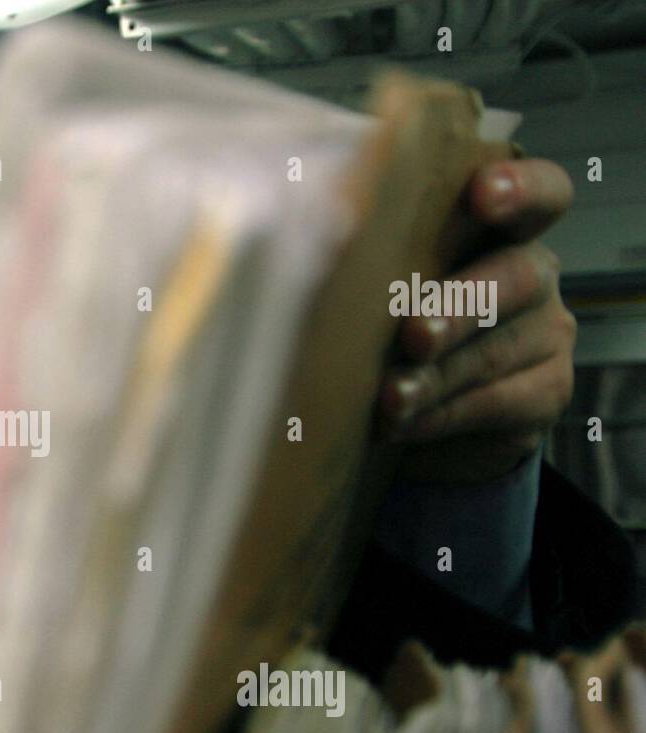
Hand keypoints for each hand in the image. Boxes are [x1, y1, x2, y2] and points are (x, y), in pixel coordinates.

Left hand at [377, 158, 577, 483]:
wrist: (418, 421)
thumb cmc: (383, 332)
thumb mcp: (377, 289)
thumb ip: (369, 260)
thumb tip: (307, 248)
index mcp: (496, 230)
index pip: (541, 194)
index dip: (521, 188)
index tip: (484, 194)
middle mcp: (532, 272)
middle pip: (515, 278)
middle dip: (458, 306)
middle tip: (414, 334)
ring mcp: (546, 332)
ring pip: (497, 349)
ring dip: (437, 375)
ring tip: (391, 396)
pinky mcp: (546, 391)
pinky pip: (499, 402)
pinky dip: (443, 414)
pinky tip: (402, 423)